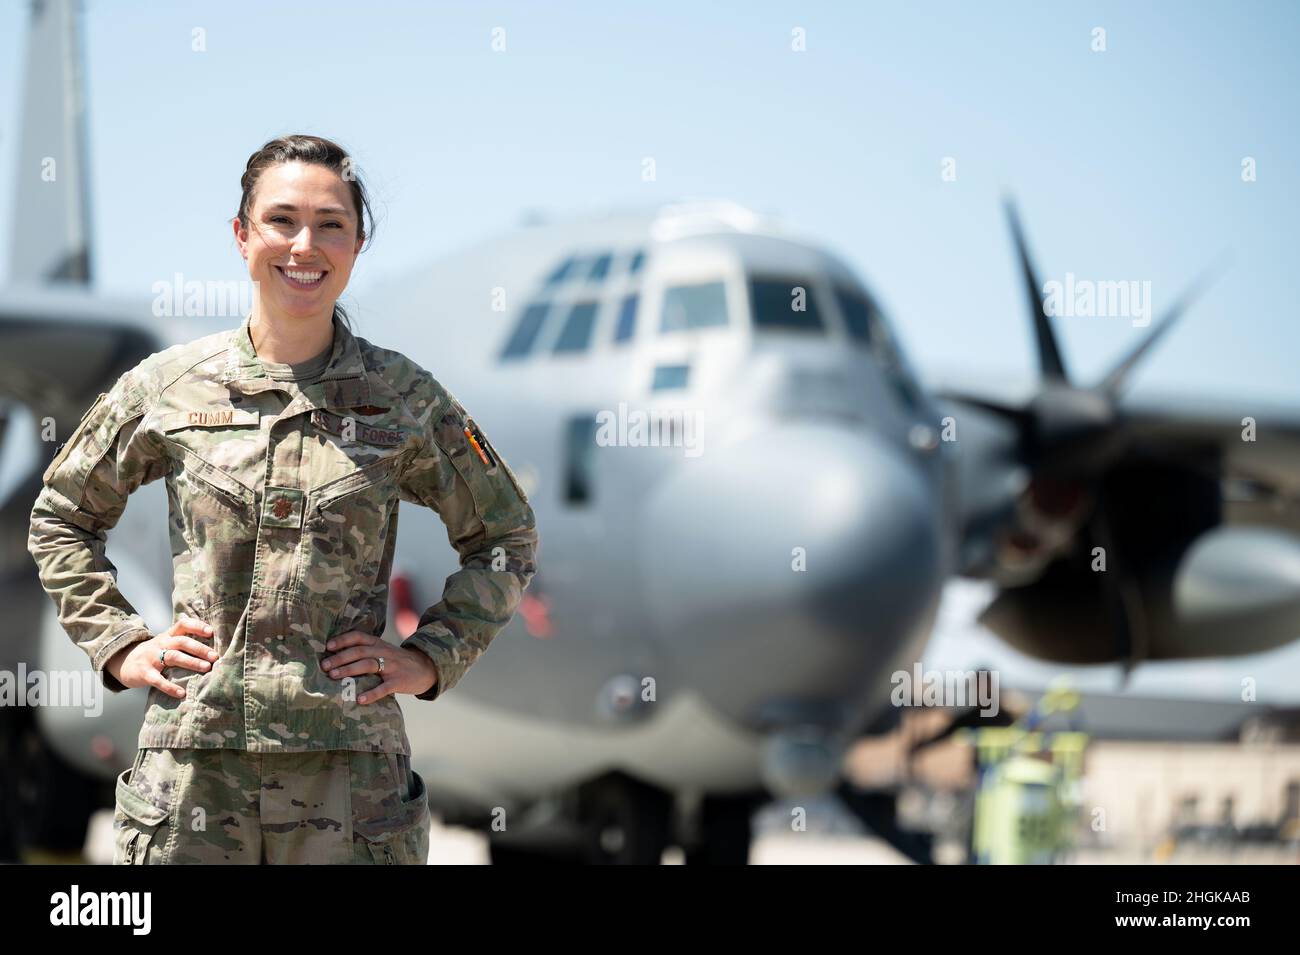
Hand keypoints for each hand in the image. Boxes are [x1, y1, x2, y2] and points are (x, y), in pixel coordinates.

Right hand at [105, 615, 218, 698]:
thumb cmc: (154, 653)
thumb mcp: (165, 643)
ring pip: (173, 657)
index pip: (182, 625)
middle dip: (199, 649)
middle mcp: (160, 644)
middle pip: (181, 642)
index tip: (211, 632)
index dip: (197, 626)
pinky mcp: (144, 673)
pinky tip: (181, 693)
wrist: (124, 663)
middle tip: (214, 657)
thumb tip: (212, 647)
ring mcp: (151, 658)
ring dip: (191, 662)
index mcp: (167, 635)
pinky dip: (170, 687)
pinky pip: (158, 680)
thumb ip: (183, 641)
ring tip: (206, 668)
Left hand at [322, 630, 436, 702]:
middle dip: (340, 658)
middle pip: (359, 651)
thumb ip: (366, 651)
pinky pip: (384, 687)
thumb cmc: (398, 661)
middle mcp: (384, 652)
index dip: (343, 640)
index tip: (328, 646)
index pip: (359, 637)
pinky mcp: (399, 681)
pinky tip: (359, 699)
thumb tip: (336, 657)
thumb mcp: (384, 650)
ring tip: (334, 676)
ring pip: (368, 665)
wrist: (426, 668)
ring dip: (349, 670)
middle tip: (324, 666)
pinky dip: (371, 694)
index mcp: (379, 644)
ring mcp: (392, 667)